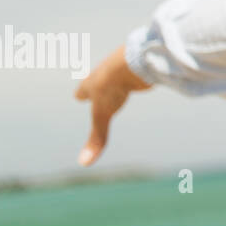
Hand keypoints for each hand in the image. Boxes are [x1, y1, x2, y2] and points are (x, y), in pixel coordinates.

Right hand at [73, 44, 152, 165]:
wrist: (134, 61)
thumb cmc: (114, 87)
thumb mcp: (103, 115)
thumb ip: (97, 138)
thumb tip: (84, 164)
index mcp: (92, 83)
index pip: (83, 90)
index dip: (82, 94)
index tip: (79, 95)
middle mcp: (106, 72)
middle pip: (99, 78)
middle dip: (97, 82)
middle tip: (96, 83)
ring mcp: (123, 65)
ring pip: (120, 72)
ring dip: (120, 76)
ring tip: (123, 80)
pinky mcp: (141, 63)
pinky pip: (139, 69)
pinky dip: (141, 73)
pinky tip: (146, 75)